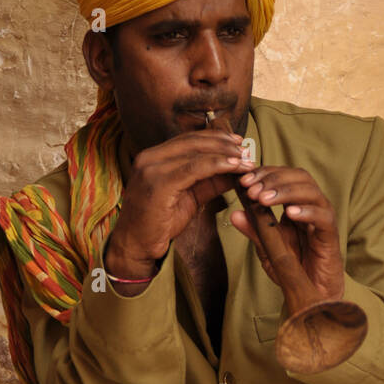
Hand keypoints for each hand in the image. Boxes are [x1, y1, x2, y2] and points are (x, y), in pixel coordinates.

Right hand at [109, 127, 246, 268]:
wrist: (136, 245)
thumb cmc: (159, 223)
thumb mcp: (189, 197)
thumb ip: (209, 182)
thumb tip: (236, 171)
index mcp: (153, 157)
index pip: (189, 139)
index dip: (216, 138)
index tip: (238, 143)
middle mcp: (149, 157)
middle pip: (194, 142)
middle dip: (224, 144)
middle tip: (247, 151)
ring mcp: (151, 168)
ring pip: (196, 153)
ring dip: (225, 155)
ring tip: (245, 161)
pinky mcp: (158, 183)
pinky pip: (194, 169)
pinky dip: (217, 165)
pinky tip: (234, 168)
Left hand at [230, 165, 344, 300]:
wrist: (311, 293)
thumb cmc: (293, 268)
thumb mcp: (267, 248)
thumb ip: (254, 230)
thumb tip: (235, 214)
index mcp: (296, 203)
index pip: (283, 176)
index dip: (263, 174)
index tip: (244, 180)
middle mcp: (311, 205)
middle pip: (298, 177)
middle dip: (273, 180)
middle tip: (252, 190)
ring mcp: (322, 218)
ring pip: (310, 192)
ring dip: (286, 192)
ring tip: (265, 200)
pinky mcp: (331, 234)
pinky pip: (322, 217)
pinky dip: (307, 212)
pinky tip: (290, 214)